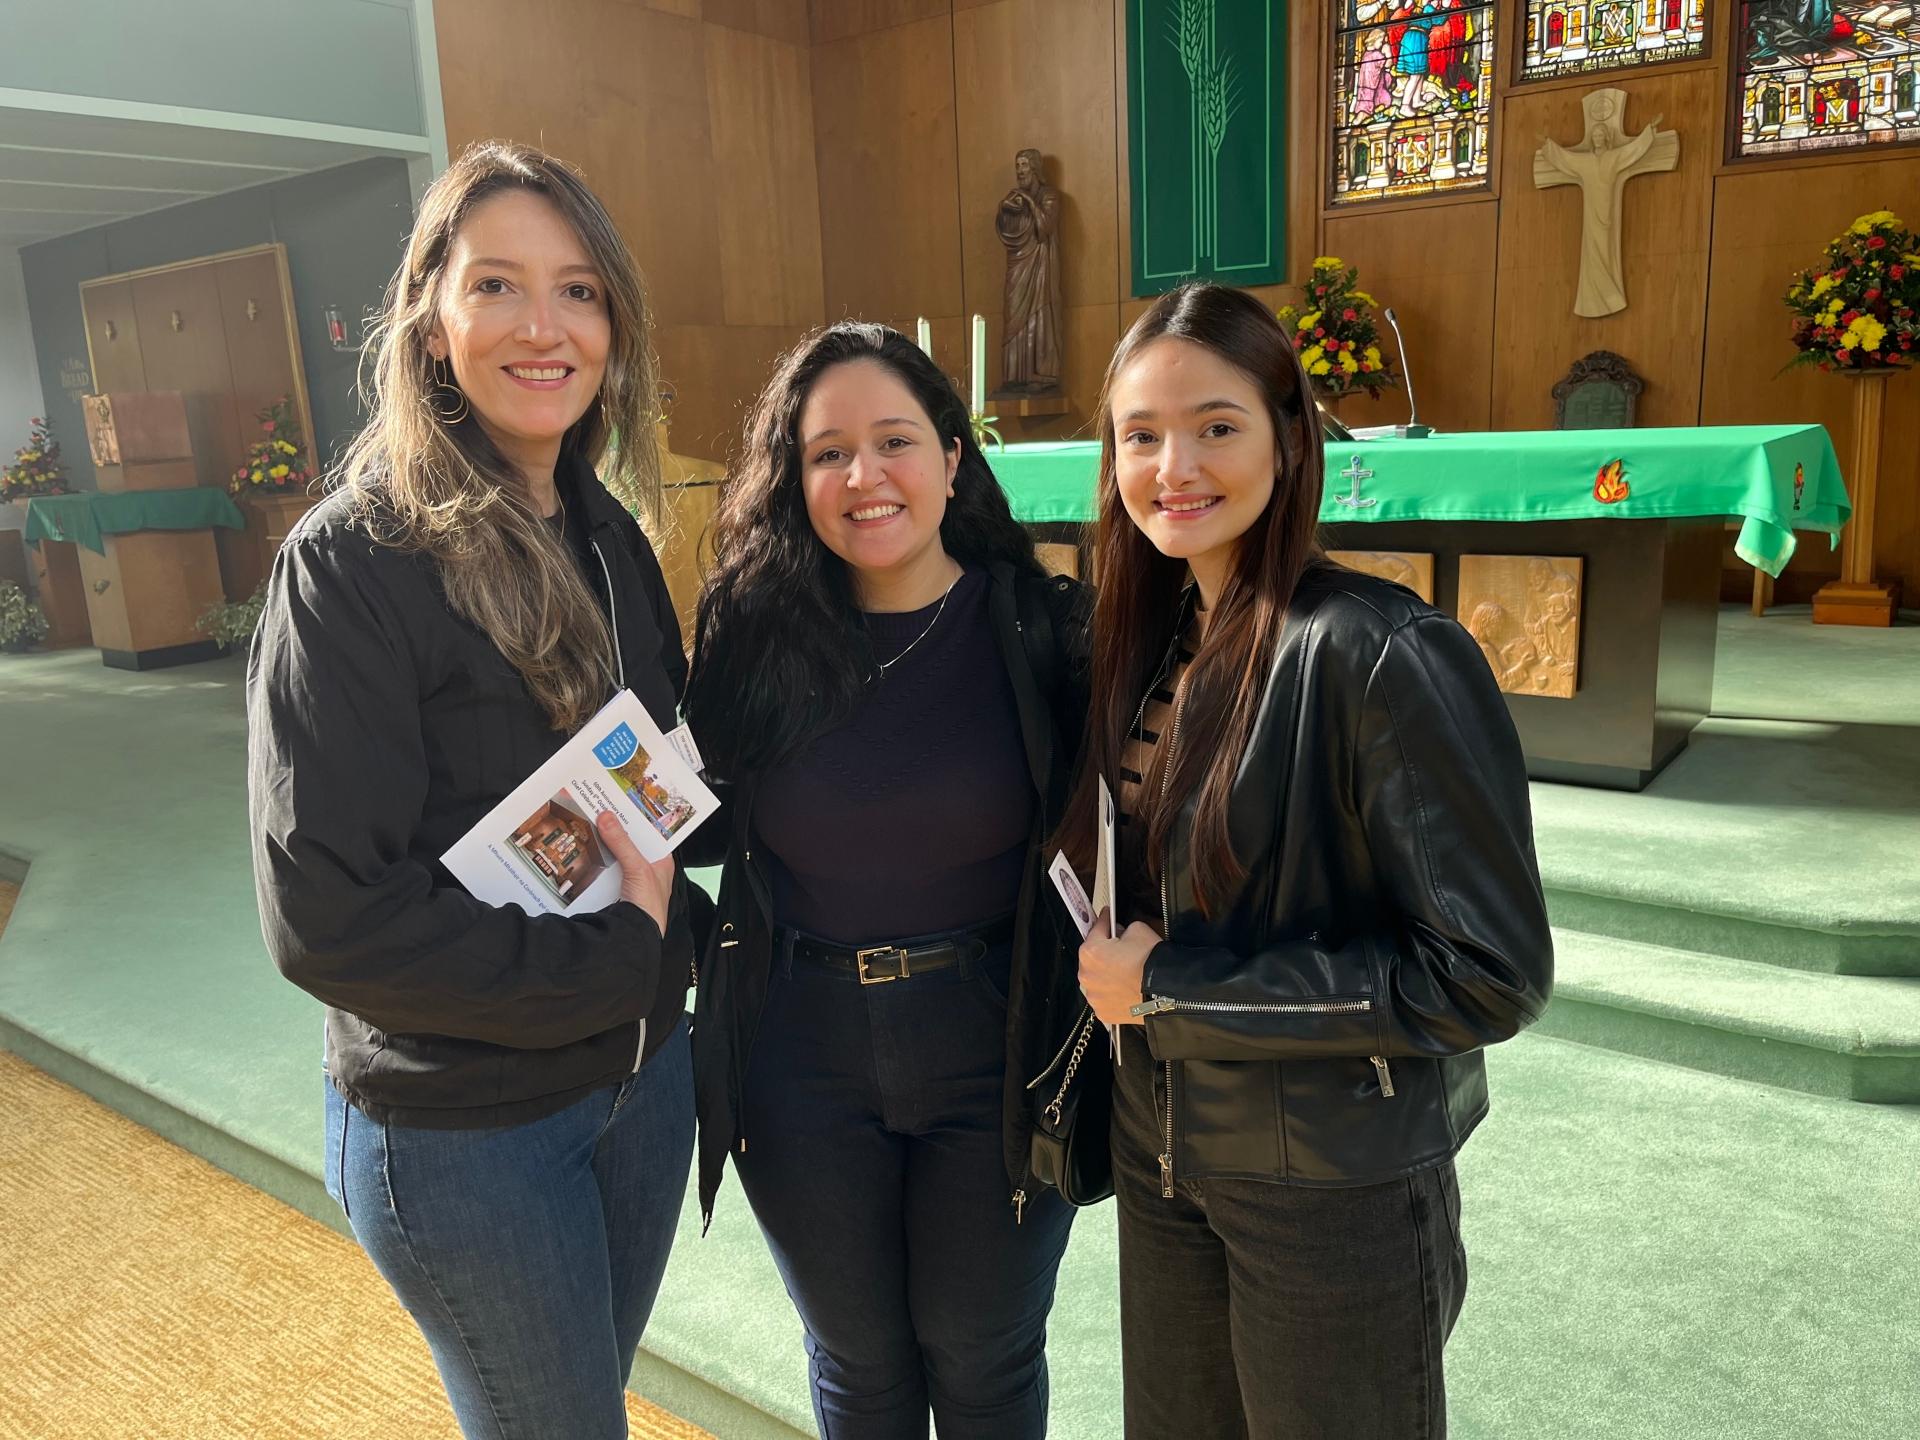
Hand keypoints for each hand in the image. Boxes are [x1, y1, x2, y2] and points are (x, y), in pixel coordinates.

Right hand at [597, 812, 674, 934]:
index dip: (637, 818)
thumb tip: (607, 816)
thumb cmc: (648, 905)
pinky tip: (584, 848)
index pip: (651, 833)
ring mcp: (630, 879)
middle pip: (631, 842)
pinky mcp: (615, 889)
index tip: (622, 802)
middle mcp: (647, 869)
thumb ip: (622, 843)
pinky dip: (596, 860)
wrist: (634, 936)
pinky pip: (605, 869)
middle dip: (616, 828)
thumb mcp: (638, 868)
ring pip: (616, 855)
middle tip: (600, 807)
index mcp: (662, 861)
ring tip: (589, 821)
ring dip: (604, 843)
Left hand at [1078, 913, 1160, 1025]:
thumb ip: (1122, 929)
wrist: (1166, 992)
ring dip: (1106, 974)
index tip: (1106, 916)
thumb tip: (1119, 933)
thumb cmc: (1151, 961)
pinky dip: (1112, 993)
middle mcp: (1086, 975)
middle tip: (1120, 949)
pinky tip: (1125, 988)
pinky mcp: (1103, 1012)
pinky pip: (1104, 998)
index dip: (1105, 921)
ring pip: (1097, 980)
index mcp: (1090, 952)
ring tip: (1124, 972)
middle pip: (1092, 958)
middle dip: (1104, 951)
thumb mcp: (1138, 929)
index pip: (1096, 929)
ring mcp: (1094, 997)